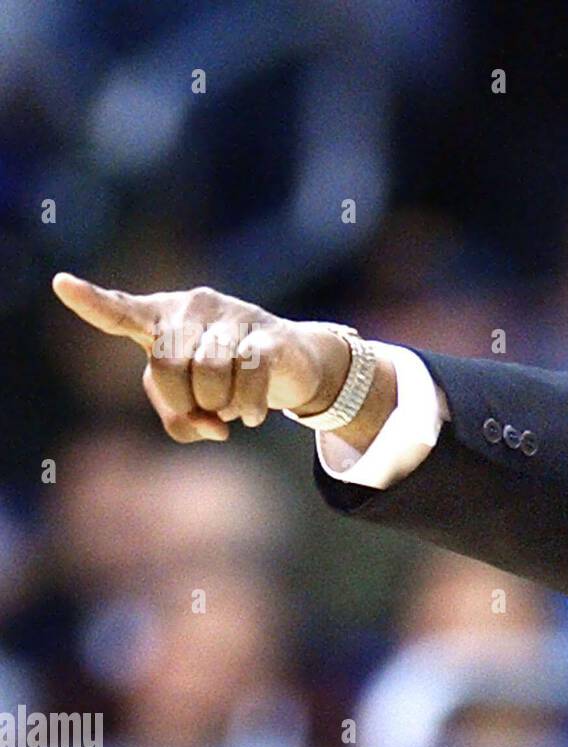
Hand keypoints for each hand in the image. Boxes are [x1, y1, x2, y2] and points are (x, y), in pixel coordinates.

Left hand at [52, 273, 352, 442]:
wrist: (291, 362)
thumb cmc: (225, 379)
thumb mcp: (192, 402)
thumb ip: (181, 420)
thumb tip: (211, 426)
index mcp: (162, 318)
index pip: (121, 312)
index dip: (91, 301)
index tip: (61, 284)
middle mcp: (194, 307)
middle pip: (168, 365)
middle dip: (186, 401)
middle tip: (207, 412)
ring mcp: (233, 316)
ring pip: (210, 373)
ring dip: (221, 406)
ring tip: (232, 407)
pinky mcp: (269, 334)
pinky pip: (249, 379)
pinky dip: (249, 409)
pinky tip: (253, 416)